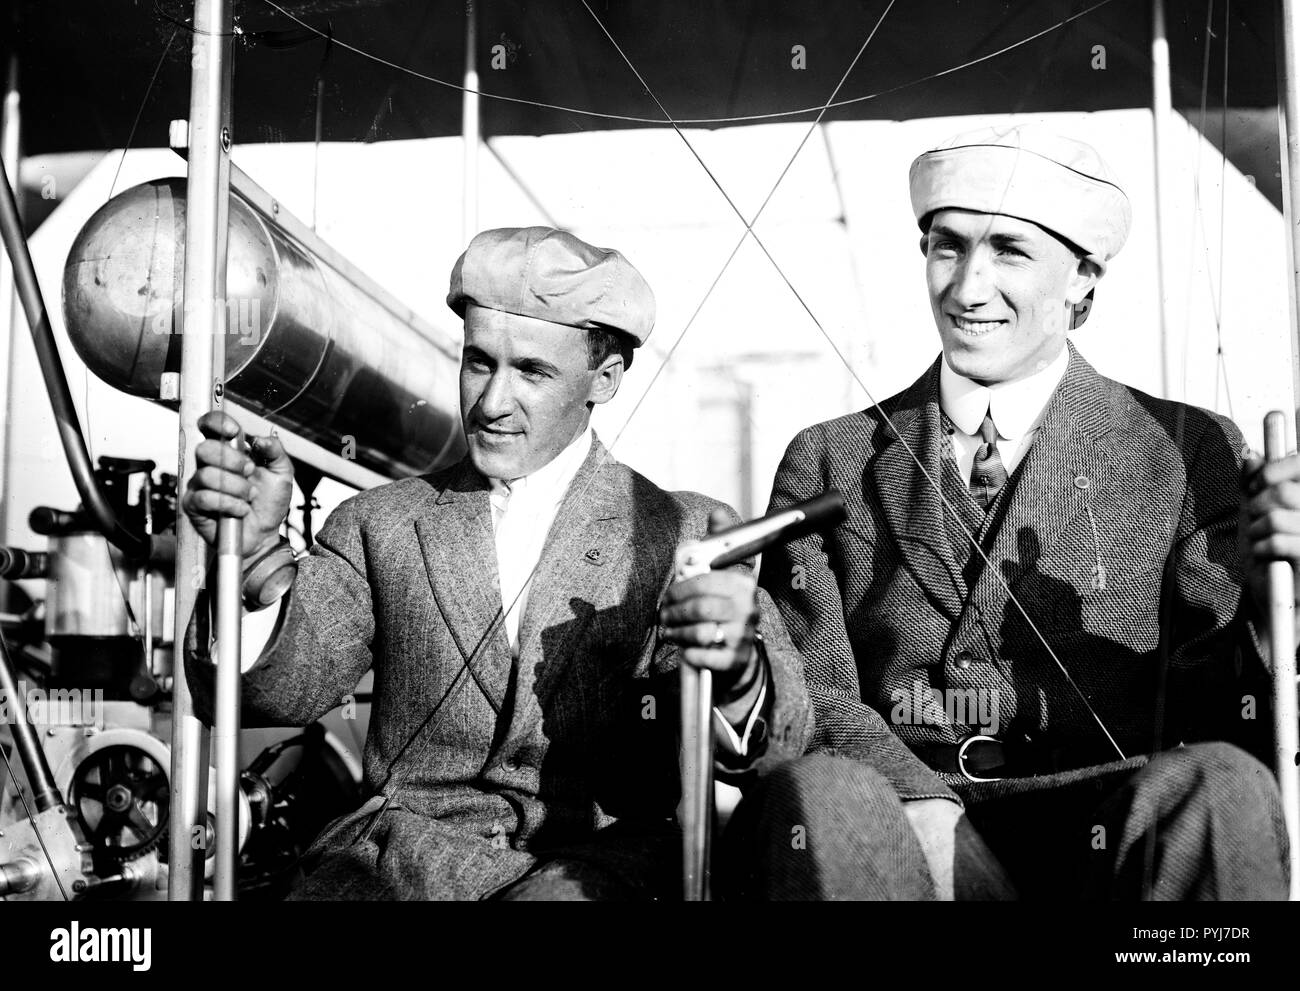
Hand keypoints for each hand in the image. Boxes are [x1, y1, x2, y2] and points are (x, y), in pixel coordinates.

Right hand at [181, 411, 294, 556]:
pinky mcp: (193, 505)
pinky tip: (240, 510)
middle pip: (204, 448)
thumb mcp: (282, 474)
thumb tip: (259, 438)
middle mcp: (210, 464)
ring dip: (236, 488)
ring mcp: (199, 484)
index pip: (210, 426)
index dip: (216, 422)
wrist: (265, 534)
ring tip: (249, 497)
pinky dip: (229, 504)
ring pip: (207, 475)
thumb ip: (275, 451)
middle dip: (232, 461)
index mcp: (229, 451)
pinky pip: (206, 497)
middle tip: (250, 472)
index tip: (232, 431)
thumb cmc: (269, 503)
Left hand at [658, 508, 761, 702]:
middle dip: (674, 611)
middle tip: (663, 615)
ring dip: (677, 632)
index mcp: (744, 585)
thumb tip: (718, 512)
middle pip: (700, 607)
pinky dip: (688, 653)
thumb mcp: (725, 576)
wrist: (740, 655)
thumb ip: (719, 544)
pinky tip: (684, 649)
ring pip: (700, 631)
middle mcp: (747, 610)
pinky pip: (703, 655)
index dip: (680, 588)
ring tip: (669, 631)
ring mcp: (743, 636)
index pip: (705, 582)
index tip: (669, 595)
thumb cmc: (725, 610)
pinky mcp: (735, 660)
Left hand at [1239, 449, 1299, 637]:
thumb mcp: (1258, 514)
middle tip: (1255, 521)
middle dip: (1258, 504)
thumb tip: (1251, 454)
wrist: (1276, 600)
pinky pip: (1278, 541)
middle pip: (1285, 491)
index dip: (1276, 468)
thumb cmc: (1270, 556)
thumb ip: (1256, 484)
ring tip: (1261, 542)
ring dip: (1257, 530)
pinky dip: (1261, 548)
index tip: (1256, 483)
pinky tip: (1265, 557)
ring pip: (1277, 516)